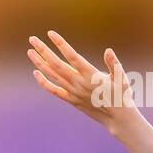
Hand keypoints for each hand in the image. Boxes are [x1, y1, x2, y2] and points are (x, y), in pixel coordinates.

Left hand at [28, 32, 142, 135]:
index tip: (51, 33)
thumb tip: (108, 50)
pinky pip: (54, 90)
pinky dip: (43, 82)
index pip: (72, 56)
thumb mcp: (122, 78)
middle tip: (32, 39)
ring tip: (30, 52)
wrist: (119, 119)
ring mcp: (74, 92)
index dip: (61, 44)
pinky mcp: (72, 100)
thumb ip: (114, 64)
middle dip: (43, 50)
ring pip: (52, 75)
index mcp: (91, 75)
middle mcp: (79, 83)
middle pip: (56, 64)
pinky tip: (36, 73)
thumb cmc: (122, 95)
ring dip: (39, 63)